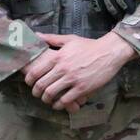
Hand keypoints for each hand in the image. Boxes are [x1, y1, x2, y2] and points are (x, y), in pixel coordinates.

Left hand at [21, 31, 136, 111]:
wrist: (110, 52)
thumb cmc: (90, 45)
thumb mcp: (70, 39)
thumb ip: (52, 38)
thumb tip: (36, 34)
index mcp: (58, 57)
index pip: (36, 72)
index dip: (29, 80)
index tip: (30, 84)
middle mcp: (63, 69)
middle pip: (41, 85)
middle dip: (36, 92)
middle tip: (38, 94)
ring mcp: (73, 79)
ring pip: (51, 94)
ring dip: (47, 100)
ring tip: (49, 100)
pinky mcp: (83, 88)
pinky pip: (66, 100)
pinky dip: (60, 104)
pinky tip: (60, 104)